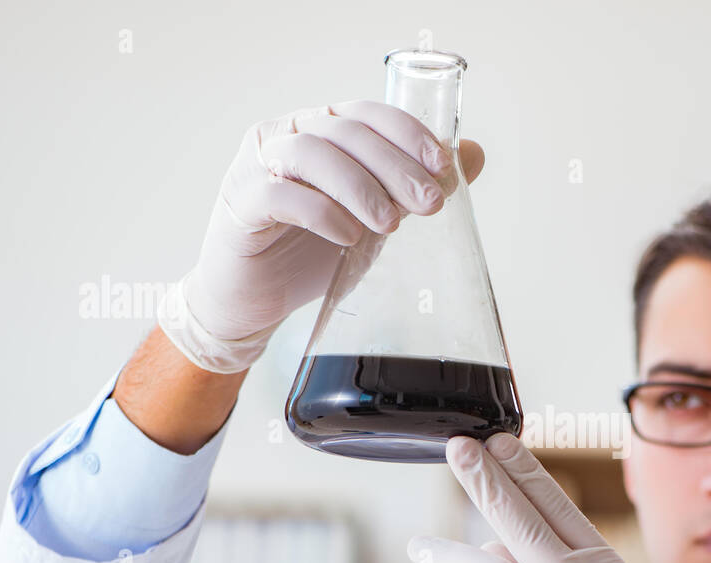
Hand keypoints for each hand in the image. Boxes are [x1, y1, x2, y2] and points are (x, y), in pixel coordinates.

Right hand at [161, 100, 485, 372]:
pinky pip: (278, 194)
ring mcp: (255, 167)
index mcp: (317, 130)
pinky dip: (320, 212)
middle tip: (430, 203)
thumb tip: (471, 155)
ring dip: (359, 186)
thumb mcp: (375, 221)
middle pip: (343, 130)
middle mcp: (283, 136)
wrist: (254, 302)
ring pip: (309, 153)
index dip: (406, 132)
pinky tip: (347, 236)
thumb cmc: (312, 254)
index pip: (364, 112)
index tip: (442, 165)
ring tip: (389, 225)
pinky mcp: (240, 204)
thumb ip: (413, 188)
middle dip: (394, 165)